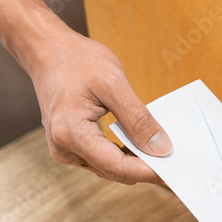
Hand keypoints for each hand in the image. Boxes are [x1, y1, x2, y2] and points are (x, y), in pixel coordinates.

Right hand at [0, 0, 171, 183]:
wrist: (47, 51)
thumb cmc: (76, 61)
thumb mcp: (113, 83)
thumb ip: (138, 118)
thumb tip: (160, 147)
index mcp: (71, 134)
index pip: (116, 166)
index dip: (147, 171)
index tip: (173, 169)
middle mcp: (64, 148)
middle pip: (112, 170)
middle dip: (143, 167)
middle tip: (173, 158)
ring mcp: (64, 148)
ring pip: (107, 166)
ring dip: (132, 160)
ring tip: (159, 148)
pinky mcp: (69, 143)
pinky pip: (100, 156)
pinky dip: (120, 151)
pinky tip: (138, 141)